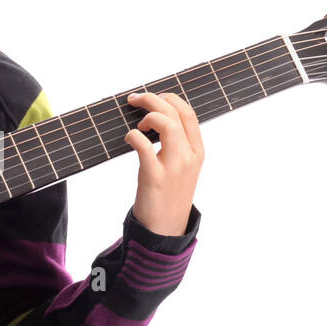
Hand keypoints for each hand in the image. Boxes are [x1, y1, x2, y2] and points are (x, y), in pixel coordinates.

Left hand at [124, 90, 203, 236]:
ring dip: (148, 114)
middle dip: (153, 99)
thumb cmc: (169, 194)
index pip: (189, 112)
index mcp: (198, 151)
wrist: (165, 229)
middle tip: (134, 100)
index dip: (169, 97)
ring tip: (138, 124)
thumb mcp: (183, 167)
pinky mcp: (155, 178)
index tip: (152, 96)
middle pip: (175, 113)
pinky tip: (128, 139)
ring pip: (166, 124)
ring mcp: (174, 167)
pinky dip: (133, 136)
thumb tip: (157, 117)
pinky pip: (144, 147)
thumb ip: (177, 144)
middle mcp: (189, 156)